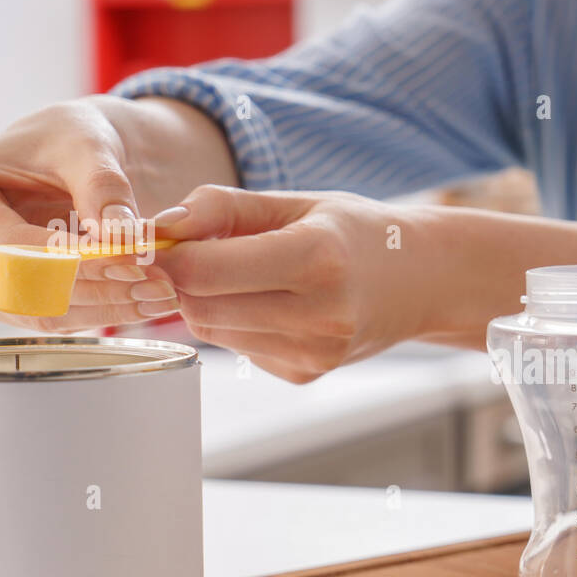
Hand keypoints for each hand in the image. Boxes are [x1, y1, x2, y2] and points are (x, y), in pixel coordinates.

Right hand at [0, 95, 236, 332]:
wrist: (73, 155)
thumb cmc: (68, 140)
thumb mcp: (87, 145)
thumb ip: (104, 186)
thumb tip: (123, 236)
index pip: (7, 247)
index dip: (71, 262)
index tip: (133, 261)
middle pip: (23, 287)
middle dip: (98, 289)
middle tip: (160, 284)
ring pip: (40, 312)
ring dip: (107, 309)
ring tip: (163, 294)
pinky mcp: (6, 300)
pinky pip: (55, 319)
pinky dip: (104, 313)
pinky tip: (147, 301)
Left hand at [153, 186, 445, 382]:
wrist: (421, 281)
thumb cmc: (356, 234)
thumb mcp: (296, 203)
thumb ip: (223, 208)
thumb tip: (159, 226)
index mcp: (316, 259)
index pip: (205, 271)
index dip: (166, 257)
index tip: (155, 241)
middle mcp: (320, 315)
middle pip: (200, 307)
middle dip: (183, 280)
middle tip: (195, 252)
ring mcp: (315, 353)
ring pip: (212, 331)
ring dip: (208, 302)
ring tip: (247, 274)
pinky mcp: (306, 374)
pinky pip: (239, 349)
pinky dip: (238, 324)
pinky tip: (275, 304)